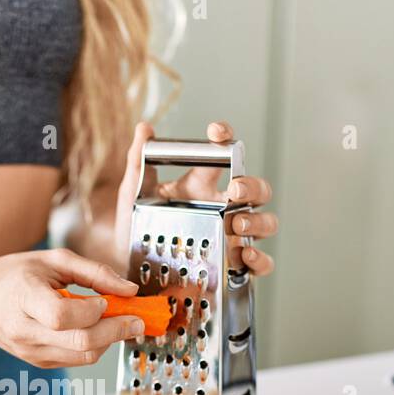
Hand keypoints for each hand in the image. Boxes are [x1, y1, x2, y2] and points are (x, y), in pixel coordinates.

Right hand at [0, 248, 143, 368]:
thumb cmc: (15, 275)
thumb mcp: (53, 260)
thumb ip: (94, 272)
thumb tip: (129, 290)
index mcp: (23, 299)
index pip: (63, 316)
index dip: (91, 311)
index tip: (105, 300)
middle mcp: (25, 332)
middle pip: (80, 342)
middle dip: (116, 331)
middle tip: (137, 319)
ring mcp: (31, 352)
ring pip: (84, 356)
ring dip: (110, 340)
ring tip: (119, 321)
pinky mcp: (39, 362)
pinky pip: (77, 359)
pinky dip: (96, 346)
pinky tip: (98, 329)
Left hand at [114, 120, 276, 276]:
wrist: (128, 265)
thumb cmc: (135, 226)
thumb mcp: (133, 193)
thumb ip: (138, 161)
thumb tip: (144, 129)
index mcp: (201, 186)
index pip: (225, 155)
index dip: (225, 139)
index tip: (216, 132)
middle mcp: (223, 209)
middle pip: (257, 190)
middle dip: (253, 186)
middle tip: (235, 190)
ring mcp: (232, 236)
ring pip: (266, 223)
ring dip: (258, 221)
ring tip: (236, 224)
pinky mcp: (233, 266)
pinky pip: (261, 263)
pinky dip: (260, 259)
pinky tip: (246, 254)